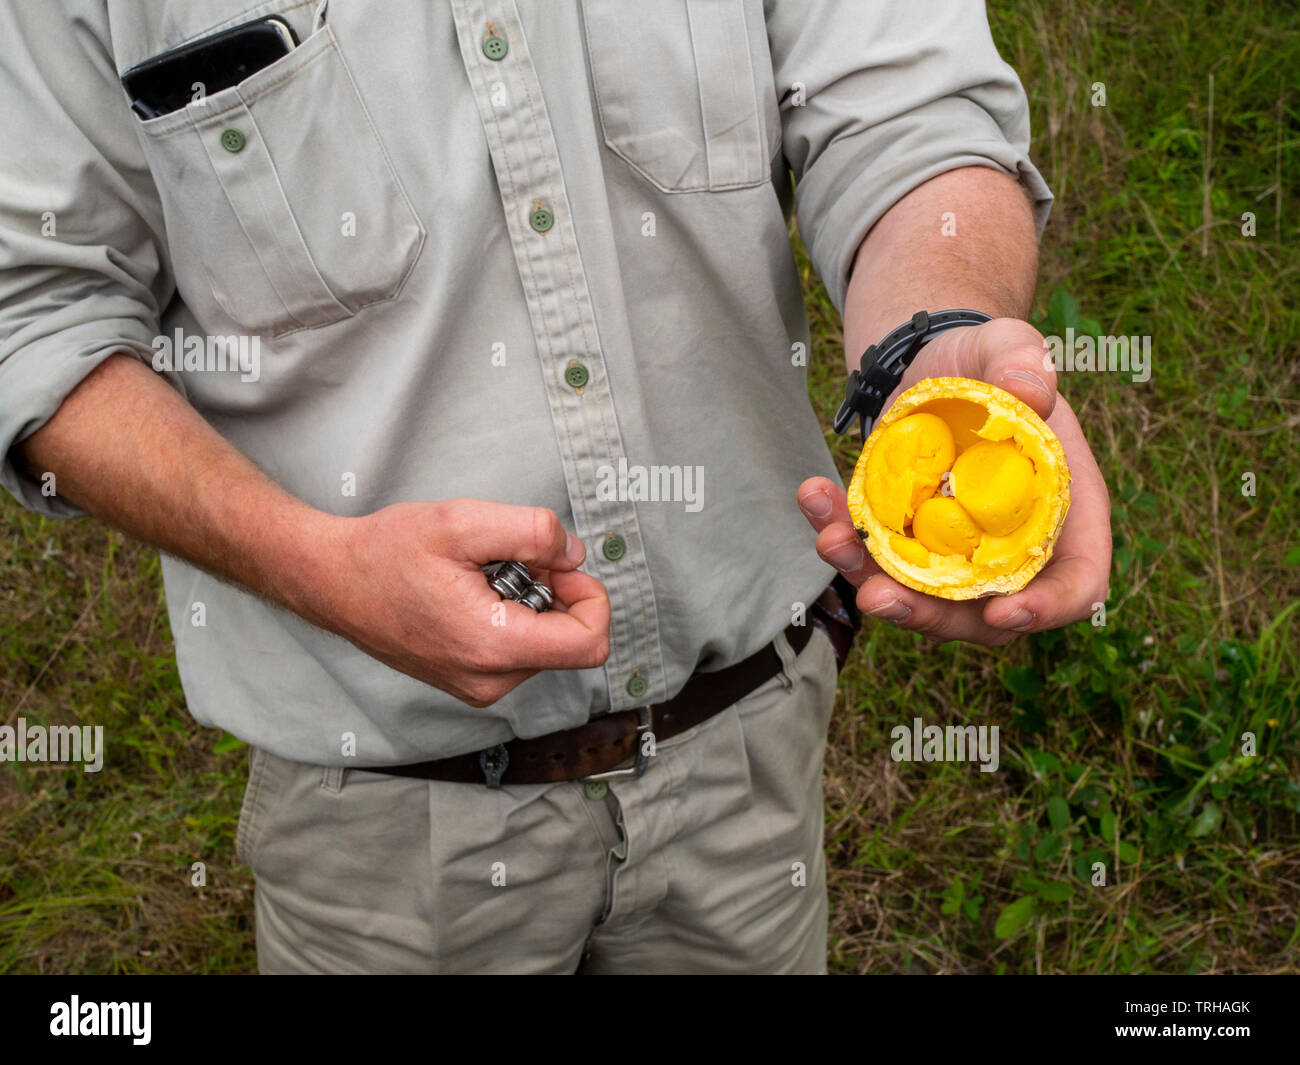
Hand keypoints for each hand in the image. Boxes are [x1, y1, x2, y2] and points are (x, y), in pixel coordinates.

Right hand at [299, 499, 609, 705]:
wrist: (333, 582)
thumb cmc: (387, 552)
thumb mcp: (463, 522)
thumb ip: (531, 532)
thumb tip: (574, 553)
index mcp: (494, 645)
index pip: (590, 643)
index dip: (591, 596)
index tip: (557, 564)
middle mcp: (490, 680)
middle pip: (570, 641)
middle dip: (555, 592)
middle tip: (510, 558)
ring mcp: (478, 687)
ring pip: (545, 645)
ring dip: (531, 602)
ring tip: (483, 574)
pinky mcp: (470, 683)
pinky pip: (519, 652)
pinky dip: (512, 617)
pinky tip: (474, 593)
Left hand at [798, 318, 1110, 645]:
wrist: (933, 363)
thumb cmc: (987, 360)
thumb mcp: (1007, 344)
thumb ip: (1023, 359)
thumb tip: (1032, 390)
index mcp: (1064, 514)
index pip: (1076, 582)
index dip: (1047, 608)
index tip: (1003, 613)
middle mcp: (1009, 549)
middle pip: (980, 613)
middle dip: (927, 615)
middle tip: (877, 596)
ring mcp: (952, 553)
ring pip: (916, 595)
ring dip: (867, 578)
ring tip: (830, 539)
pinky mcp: (903, 541)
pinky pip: (872, 556)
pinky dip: (839, 535)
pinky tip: (815, 497)